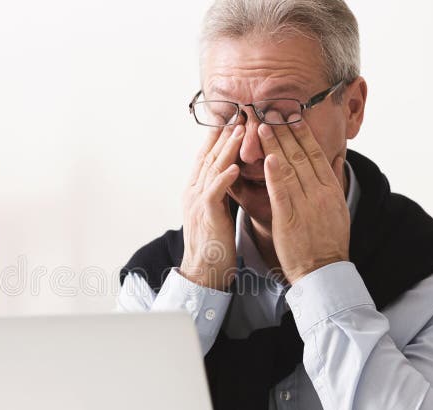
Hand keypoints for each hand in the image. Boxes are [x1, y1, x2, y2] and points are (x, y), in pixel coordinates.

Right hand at [180, 124, 243, 290]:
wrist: (203, 271)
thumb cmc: (215, 244)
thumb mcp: (215, 212)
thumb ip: (219, 192)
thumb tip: (231, 174)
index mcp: (195, 191)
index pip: (206, 157)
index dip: (216, 137)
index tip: (230, 118)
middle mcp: (193, 193)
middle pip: (208, 157)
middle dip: (223, 135)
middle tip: (237, 114)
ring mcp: (197, 203)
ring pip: (212, 170)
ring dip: (226, 149)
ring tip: (239, 131)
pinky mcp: (207, 216)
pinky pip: (215, 193)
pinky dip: (224, 178)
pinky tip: (235, 167)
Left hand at [258, 114, 349, 283]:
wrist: (325, 271)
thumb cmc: (328, 242)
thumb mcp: (337, 207)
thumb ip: (334, 180)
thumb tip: (336, 157)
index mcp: (330, 188)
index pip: (315, 153)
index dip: (302, 133)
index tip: (291, 115)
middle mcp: (319, 192)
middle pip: (300, 155)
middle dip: (285, 131)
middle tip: (271, 110)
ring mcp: (306, 204)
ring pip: (289, 169)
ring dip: (274, 145)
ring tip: (261, 126)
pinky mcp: (290, 219)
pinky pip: (282, 192)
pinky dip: (275, 174)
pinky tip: (268, 157)